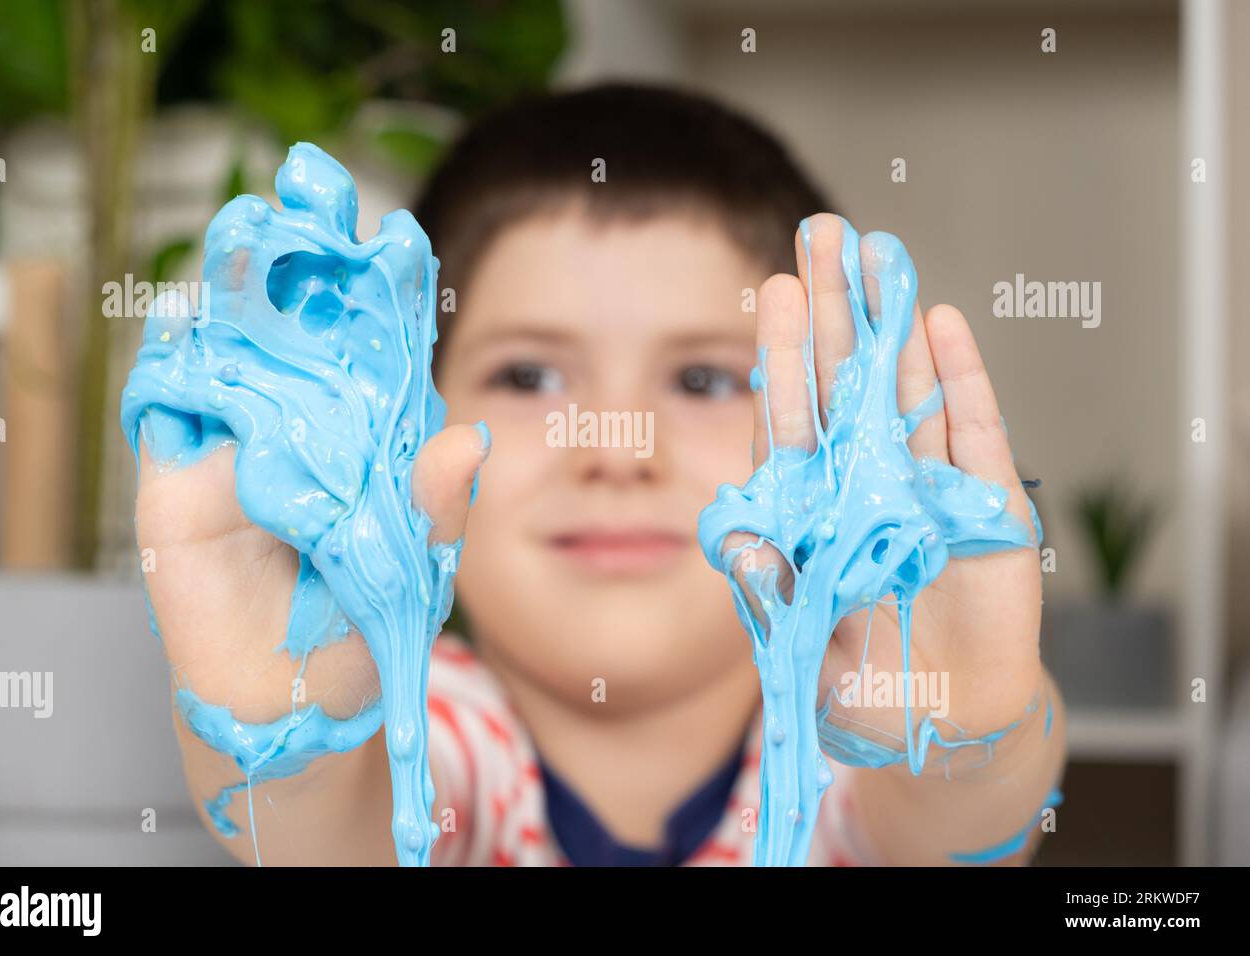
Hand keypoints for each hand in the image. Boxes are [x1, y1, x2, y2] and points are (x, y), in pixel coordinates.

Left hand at [719, 213, 1042, 767]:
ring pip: (907, 387)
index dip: (787, 354)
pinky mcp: (984, 504)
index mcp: (813, 502)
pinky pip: (972, 433)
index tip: (778, 290)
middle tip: (825, 232)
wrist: (938, 723)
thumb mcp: (799, 634)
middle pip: (847, 380)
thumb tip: (736, 532)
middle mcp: (866, 479)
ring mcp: (927, 483)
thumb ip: (770, 582)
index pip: (793, 416)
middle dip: (836, 308)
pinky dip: (960, 380)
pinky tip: (941, 324)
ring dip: (895, 322)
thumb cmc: (855, 678)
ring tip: (881, 252)